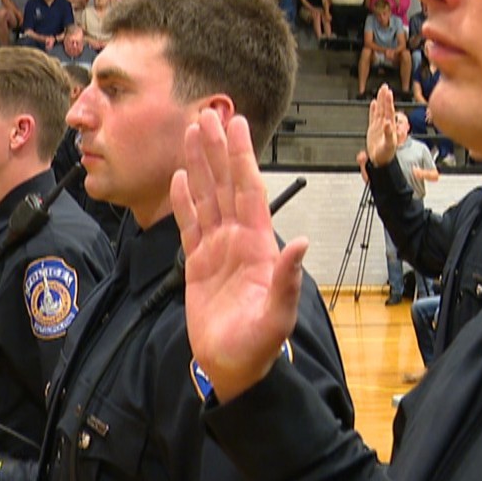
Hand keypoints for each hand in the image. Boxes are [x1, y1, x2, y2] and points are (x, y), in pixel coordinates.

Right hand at [171, 111, 305, 402]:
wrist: (233, 367)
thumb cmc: (260, 345)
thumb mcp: (279, 313)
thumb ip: (288, 277)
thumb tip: (301, 242)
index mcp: (259, 244)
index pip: (249, 190)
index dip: (242, 156)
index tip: (238, 124)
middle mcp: (238, 239)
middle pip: (226, 184)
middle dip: (217, 149)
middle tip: (208, 113)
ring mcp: (218, 249)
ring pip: (207, 197)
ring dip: (200, 165)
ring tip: (191, 133)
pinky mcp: (199, 264)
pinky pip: (189, 225)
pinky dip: (184, 201)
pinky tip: (181, 177)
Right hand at [364, 85, 396, 165]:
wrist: (380, 161)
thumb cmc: (386, 155)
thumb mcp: (389, 144)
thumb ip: (389, 134)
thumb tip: (388, 123)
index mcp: (389, 126)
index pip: (389, 111)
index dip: (388, 102)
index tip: (388, 93)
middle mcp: (385, 124)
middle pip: (385, 108)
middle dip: (385, 97)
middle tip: (385, 87)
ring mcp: (379, 126)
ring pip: (379, 110)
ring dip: (380, 101)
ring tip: (380, 91)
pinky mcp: (373, 129)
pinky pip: (373, 116)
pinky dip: (372, 110)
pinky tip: (373, 103)